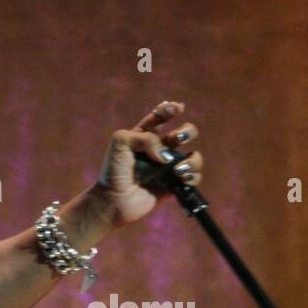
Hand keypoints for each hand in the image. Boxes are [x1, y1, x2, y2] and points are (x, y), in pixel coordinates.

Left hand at [90, 100, 204, 228]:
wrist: (114, 200)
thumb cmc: (114, 171)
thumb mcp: (121, 142)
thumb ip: (145, 138)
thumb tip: (166, 154)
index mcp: (144, 136)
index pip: (160, 117)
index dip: (171, 109)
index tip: (178, 108)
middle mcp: (159, 150)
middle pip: (184, 133)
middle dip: (188, 131)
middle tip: (178, 138)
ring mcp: (168, 167)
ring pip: (194, 156)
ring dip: (192, 160)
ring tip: (177, 170)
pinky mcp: (174, 184)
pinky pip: (194, 177)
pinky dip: (193, 176)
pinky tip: (182, 178)